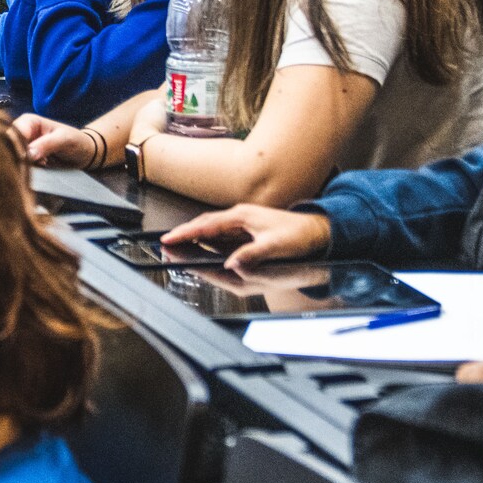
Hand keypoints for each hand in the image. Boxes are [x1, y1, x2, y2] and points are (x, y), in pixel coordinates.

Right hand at [11, 112, 101, 166]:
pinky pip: (19, 167)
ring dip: (21, 166)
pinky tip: (38, 170)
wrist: (84, 153)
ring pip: (12, 158)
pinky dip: (25, 171)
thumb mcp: (64, 140)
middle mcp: (22, 133)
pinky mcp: (26, 160)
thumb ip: (46, 145)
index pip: (13, 134)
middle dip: (16, 158)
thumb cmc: (76, 141)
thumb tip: (27, 155)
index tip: (23, 160)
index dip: (15, 147)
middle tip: (32, 166)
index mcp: (28, 121)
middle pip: (8, 146)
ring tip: (38, 167)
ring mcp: (23, 147)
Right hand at [164, 203, 331, 266]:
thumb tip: (232, 264)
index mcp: (241, 217)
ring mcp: (241, 224)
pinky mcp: (245, 231)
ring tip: (177, 248)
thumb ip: (252, 255)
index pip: (206, 226)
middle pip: (204, 226)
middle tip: (165, 246)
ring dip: (194, 238)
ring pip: (210, 230)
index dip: (186, 233)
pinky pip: (220, 235)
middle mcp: (238, 218)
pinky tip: (201, 249)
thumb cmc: (299, 235)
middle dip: (183, 235)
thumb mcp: (276, 246)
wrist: (317, 230)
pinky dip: (206, 242)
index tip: (169, 240)